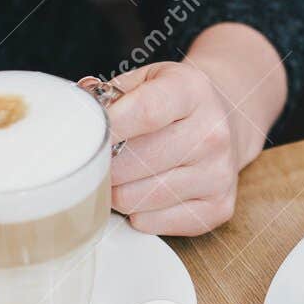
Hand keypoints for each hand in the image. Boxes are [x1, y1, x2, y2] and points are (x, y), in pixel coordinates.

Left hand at [96, 22, 284, 234]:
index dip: (108, 128)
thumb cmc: (174, 103)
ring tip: (120, 177)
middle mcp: (213, 133)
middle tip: (98, 160)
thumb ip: (110, 95)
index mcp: (192, 91)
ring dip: (117, 192)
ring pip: (138, 198)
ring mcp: (219, 174)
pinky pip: (153, 222)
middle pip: (136, 161)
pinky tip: (143, 192)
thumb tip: (76, 116)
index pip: (145, 112)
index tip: (87, 135)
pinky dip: (137, 213)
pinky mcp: (218, 208)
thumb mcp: (148, 80)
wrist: (228, 122)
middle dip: (105, 165)